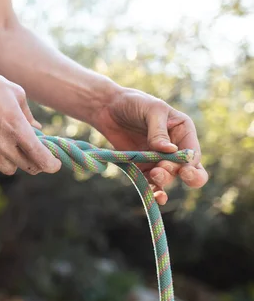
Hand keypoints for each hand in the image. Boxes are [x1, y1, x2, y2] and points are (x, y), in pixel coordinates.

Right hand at [0, 62, 60, 175]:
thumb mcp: (17, 94)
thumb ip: (29, 115)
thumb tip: (37, 128)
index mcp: (18, 128)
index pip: (41, 159)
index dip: (51, 165)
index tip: (54, 163)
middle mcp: (2, 143)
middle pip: (28, 167)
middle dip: (37, 162)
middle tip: (36, 153)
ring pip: (9, 169)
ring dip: (16, 162)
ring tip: (14, 150)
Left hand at [92, 87, 208, 204]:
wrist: (108, 108)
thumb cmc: (134, 103)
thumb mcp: (151, 110)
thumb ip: (158, 130)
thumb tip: (170, 150)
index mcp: (183, 132)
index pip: (193, 154)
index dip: (190, 166)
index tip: (182, 169)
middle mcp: (174, 148)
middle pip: (184, 171)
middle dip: (176, 173)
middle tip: (161, 169)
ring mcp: (158, 159)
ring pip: (167, 178)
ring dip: (163, 180)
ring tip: (154, 173)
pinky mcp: (142, 167)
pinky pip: (151, 183)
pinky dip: (154, 192)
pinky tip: (156, 198)